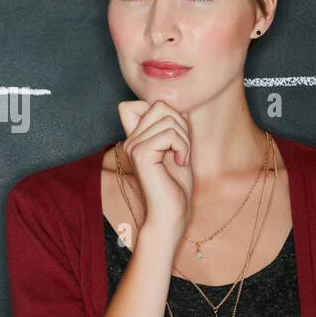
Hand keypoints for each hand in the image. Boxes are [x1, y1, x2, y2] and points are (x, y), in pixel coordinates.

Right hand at [117, 99, 193, 242]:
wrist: (171, 213)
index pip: (134, 103)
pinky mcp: (141, 154)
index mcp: (136, 138)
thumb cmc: (176, 185)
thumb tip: (179, 106)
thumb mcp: (177, 147)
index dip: (163, 111)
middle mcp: (130, 140)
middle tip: (181, 148)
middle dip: (180, 123)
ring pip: (168, 118)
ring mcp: (133, 146)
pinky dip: (183, 147)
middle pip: (159, 105)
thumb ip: (172, 126)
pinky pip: (170, 134)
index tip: (174, 136)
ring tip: (181, 157)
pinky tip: (180, 162)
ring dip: (184, 138)